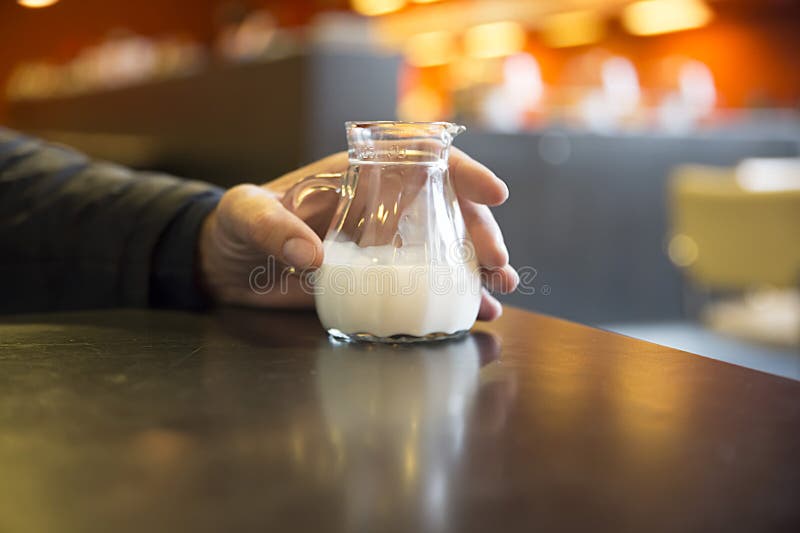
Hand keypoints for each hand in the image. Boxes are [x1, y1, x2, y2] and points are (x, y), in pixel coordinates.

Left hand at [198, 149, 518, 319]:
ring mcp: (380, 248)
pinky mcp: (374, 282)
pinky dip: (450, 298)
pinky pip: (421, 286)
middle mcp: (379, 208)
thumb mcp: (244, 214)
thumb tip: (314, 256)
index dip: (462, 173)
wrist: (222, 266)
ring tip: (498, 291)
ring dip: (475, 270)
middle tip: (497, 263)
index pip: (420, 160)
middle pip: (446, 210)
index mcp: (357, 175)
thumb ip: (272, 227)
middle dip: (480, 233)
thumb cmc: (233, 225)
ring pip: (443, 250)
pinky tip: (474, 314)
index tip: (493, 194)